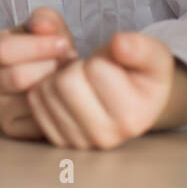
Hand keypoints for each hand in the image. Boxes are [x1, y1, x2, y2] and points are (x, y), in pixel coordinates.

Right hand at [0, 7, 75, 138]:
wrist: (24, 76)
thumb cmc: (37, 49)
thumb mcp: (40, 28)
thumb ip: (44, 20)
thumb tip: (44, 28)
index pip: (2, 49)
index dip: (38, 46)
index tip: (64, 43)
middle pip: (17, 77)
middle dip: (50, 69)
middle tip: (69, 65)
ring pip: (29, 101)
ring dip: (56, 90)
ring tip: (67, 79)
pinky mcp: (11, 128)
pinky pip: (38, 124)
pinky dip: (57, 111)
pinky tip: (63, 98)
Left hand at [26, 31, 174, 149]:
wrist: (130, 98)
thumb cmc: (139, 72)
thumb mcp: (152, 55)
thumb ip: (140, 47)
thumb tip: (120, 44)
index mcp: (133, 117)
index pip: (95, 70)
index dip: (99, 59)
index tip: (112, 66)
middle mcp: (108, 137)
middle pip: (65, 83)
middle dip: (73, 67)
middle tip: (90, 71)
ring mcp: (81, 142)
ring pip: (45, 92)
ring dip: (56, 76)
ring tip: (79, 80)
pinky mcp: (58, 139)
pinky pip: (34, 103)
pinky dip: (43, 88)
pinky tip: (64, 92)